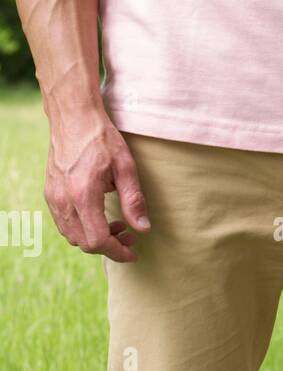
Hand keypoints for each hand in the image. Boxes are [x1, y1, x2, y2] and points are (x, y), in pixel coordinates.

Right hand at [44, 109, 150, 261]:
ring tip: (116, 225)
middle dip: (109, 246)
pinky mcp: (50, 194)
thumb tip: (143, 229)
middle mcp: (63, 200)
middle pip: (84, 243)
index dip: (117, 252)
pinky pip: (64, 224)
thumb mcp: (126, 168)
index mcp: (83, 195)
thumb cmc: (102, 139)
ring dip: (95, 239)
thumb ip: (134, 200)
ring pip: (73, 236)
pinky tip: (98, 216)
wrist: (74, 118)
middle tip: (129, 234)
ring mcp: (53, 198)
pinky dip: (83, 228)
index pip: (97, 240)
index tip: (133, 252)